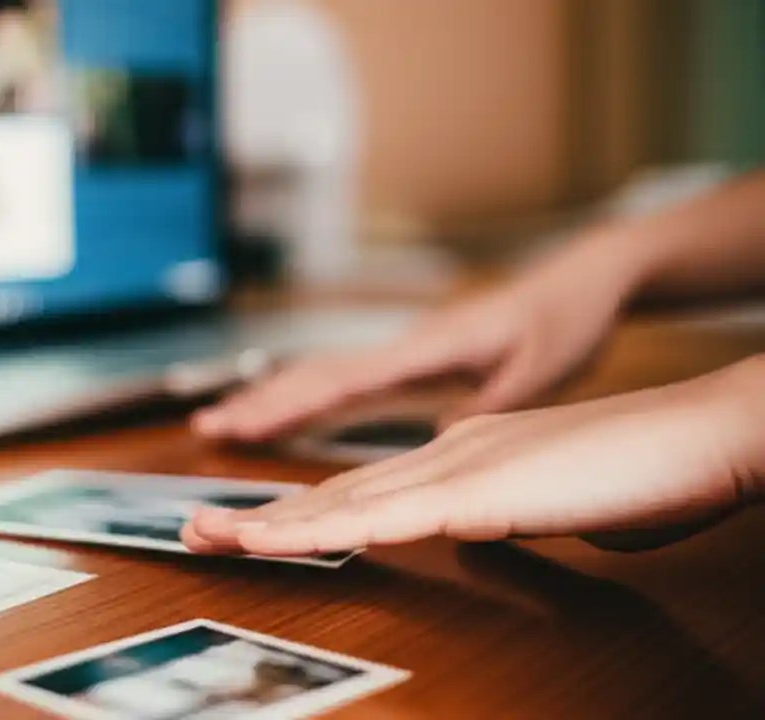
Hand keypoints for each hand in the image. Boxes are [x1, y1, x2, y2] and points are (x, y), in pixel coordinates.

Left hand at [182, 359, 764, 555]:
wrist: (701, 430)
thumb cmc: (647, 469)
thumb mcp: (560, 499)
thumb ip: (514, 509)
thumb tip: (496, 524)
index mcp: (464, 454)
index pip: (368, 490)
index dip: (305, 512)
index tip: (256, 530)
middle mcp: (445, 451)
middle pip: (337, 491)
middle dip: (265, 515)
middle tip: (199, 530)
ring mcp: (457, 466)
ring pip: (342, 501)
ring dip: (271, 522)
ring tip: (209, 537)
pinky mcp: (479, 489)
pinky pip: (383, 517)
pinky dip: (321, 530)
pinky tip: (277, 541)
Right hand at [192, 235, 642, 441]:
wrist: (581, 281)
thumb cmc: (564, 320)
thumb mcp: (543, 369)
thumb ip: (494, 401)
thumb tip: (444, 434)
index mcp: (425, 348)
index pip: (340, 379)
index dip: (288, 403)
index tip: (243, 423)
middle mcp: (404, 348)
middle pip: (316, 374)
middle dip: (260, 400)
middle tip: (208, 426)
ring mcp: (405, 354)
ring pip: (324, 375)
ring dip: (274, 397)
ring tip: (226, 421)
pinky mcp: (415, 363)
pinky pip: (348, 382)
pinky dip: (308, 398)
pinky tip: (290, 413)